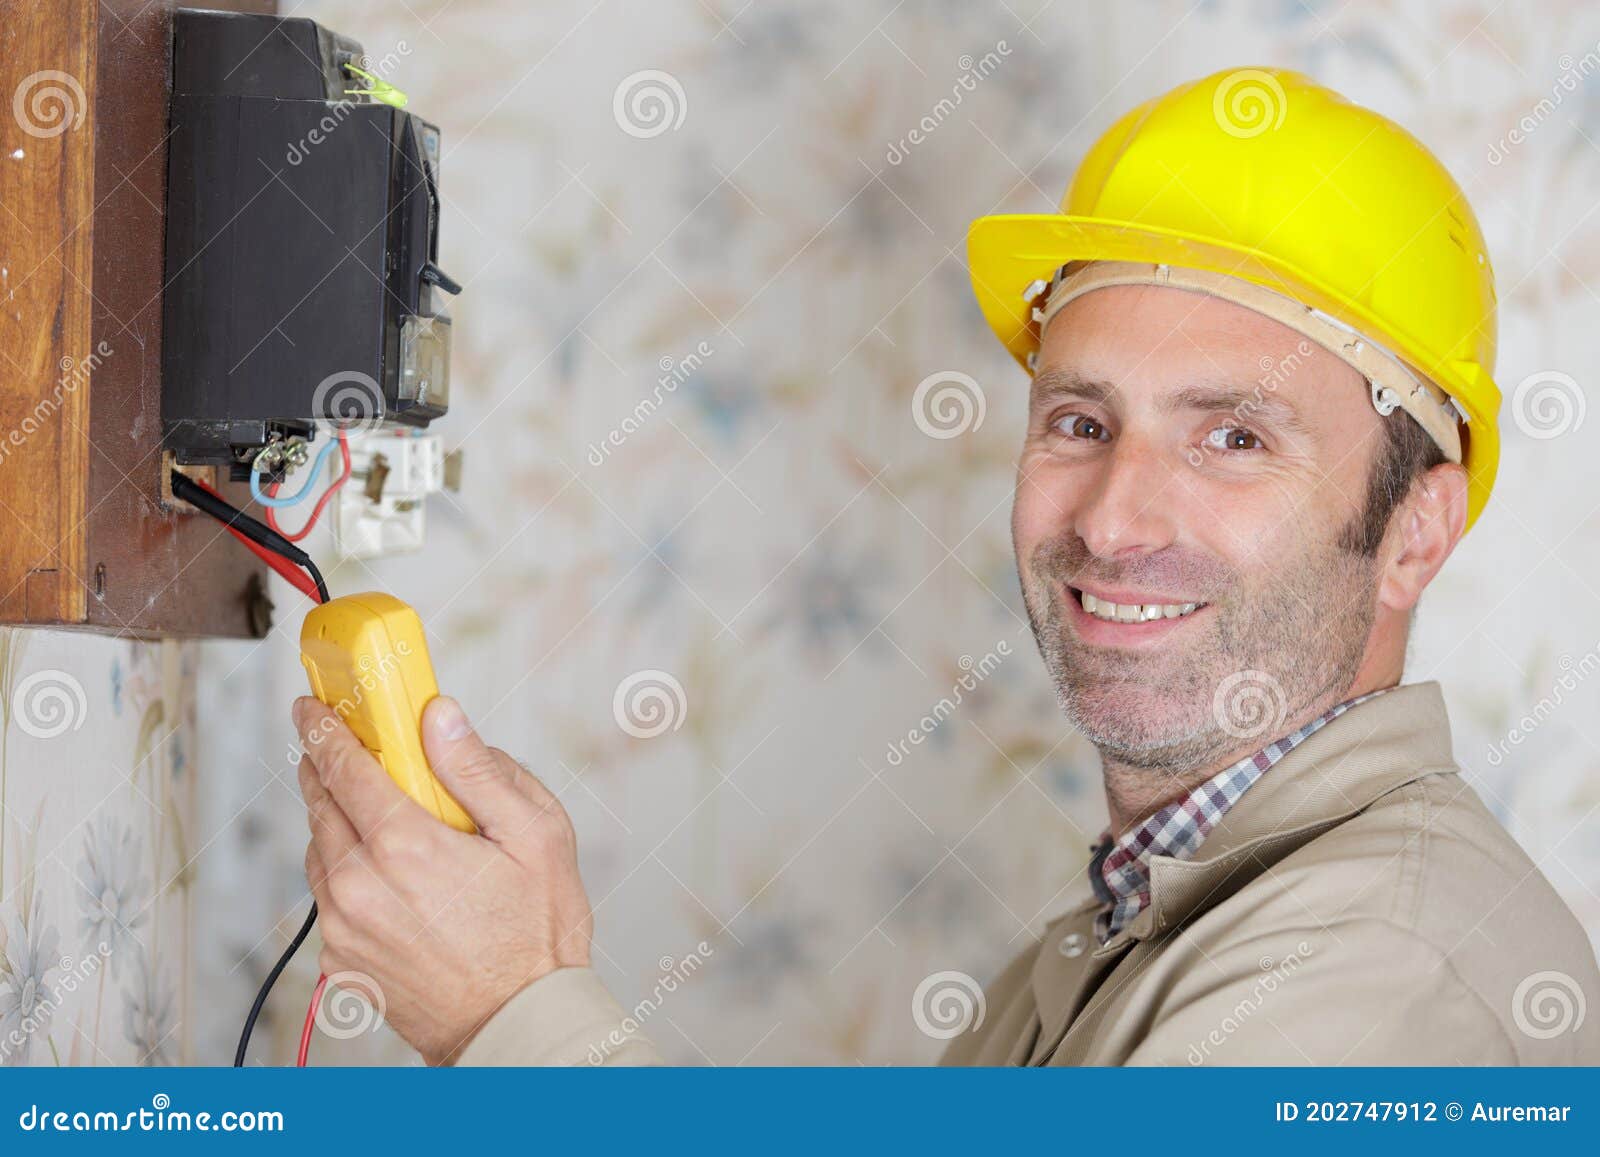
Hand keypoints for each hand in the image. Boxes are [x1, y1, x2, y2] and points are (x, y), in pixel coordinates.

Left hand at [293, 693, 592, 1064]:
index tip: (311, 705)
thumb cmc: (537, 935)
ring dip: (337, 823)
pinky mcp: (340, 959)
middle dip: (326, 768)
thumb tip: (439, 717)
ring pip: (320, 852)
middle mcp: (359, 886)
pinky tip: (390, 878)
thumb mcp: (535, 835)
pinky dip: (347, 874)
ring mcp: (344, 927)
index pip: (342, 766)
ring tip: (379, 818)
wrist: (517, 1024)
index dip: (323, 727)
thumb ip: (479, 768)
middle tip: (342, 746)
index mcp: (405, 846)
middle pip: (320, 804)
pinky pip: (329, 899)